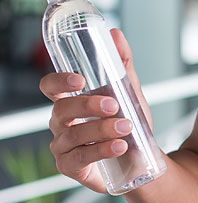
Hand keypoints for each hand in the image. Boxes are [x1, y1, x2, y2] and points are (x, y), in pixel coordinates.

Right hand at [40, 29, 152, 194]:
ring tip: (126, 127)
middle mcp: (61, 124)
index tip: (80, 80)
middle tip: (113, 105)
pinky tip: (120, 146)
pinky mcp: (71, 167)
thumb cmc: (130, 126)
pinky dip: (102, 149)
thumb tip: (115, 35)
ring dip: (101, 129)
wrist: (142, 161)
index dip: (59, 82)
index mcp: (69, 102)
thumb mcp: (129, 93)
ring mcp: (63, 147)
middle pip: (61, 110)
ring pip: (72, 134)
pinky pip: (80, 158)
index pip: (50, 87)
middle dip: (88, 106)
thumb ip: (122, 65)